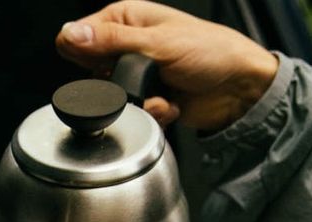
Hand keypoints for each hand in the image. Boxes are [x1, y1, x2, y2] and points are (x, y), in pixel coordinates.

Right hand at [57, 2, 279, 130]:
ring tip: (159, 93)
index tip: (110, 63)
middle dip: (114, 84)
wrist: (241, 86)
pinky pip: (132, 113)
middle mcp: (126, 45)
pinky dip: (152, 112)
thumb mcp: (158, 43)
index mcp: (125, 19)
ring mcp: (136, 73)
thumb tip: (70, 34)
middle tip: (139, 79)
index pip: (79, 35)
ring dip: (136, 102)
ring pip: (112, 98)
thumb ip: (111, 41)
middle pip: (91, 71)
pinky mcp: (146, 97)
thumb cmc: (212, 51)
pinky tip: (170, 103)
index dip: (87, 53)